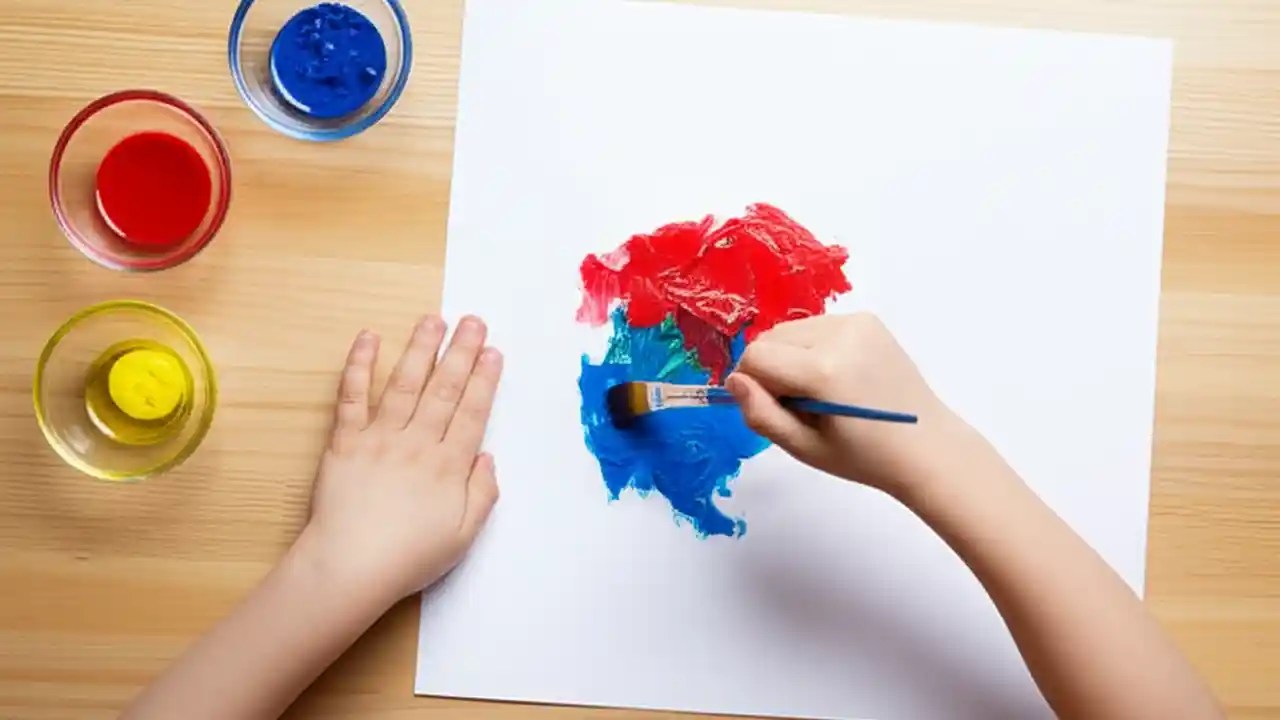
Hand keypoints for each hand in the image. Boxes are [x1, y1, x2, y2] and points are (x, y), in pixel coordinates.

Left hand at [299, 315, 502, 604]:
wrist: (349, 567)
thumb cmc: (409, 557)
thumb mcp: (463, 535)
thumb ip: (482, 494)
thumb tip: (486, 456)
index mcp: (449, 466)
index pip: (472, 413)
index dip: (485, 380)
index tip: (494, 352)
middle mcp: (418, 443)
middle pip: (444, 390)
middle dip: (461, 353)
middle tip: (474, 322)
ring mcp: (380, 438)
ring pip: (405, 384)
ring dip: (421, 349)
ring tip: (433, 320)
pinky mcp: (345, 441)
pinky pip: (352, 397)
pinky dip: (359, 365)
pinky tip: (368, 339)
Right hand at [728, 312, 962, 498]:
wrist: (926, 446)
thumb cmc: (864, 456)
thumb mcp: (804, 448)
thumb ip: (761, 415)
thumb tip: (734, 382)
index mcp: (825, 369)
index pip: (756, 357)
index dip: (754, 385)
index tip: (775, 409)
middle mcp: (840, 334)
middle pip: (770, 338)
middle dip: (772, 369)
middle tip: (802, 405)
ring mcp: (856, 322)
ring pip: (790, 331)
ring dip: (790, 357)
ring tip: (820, 391)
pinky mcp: (867, 319)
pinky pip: (816, 327)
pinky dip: (812, 349)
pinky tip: (837, 376)